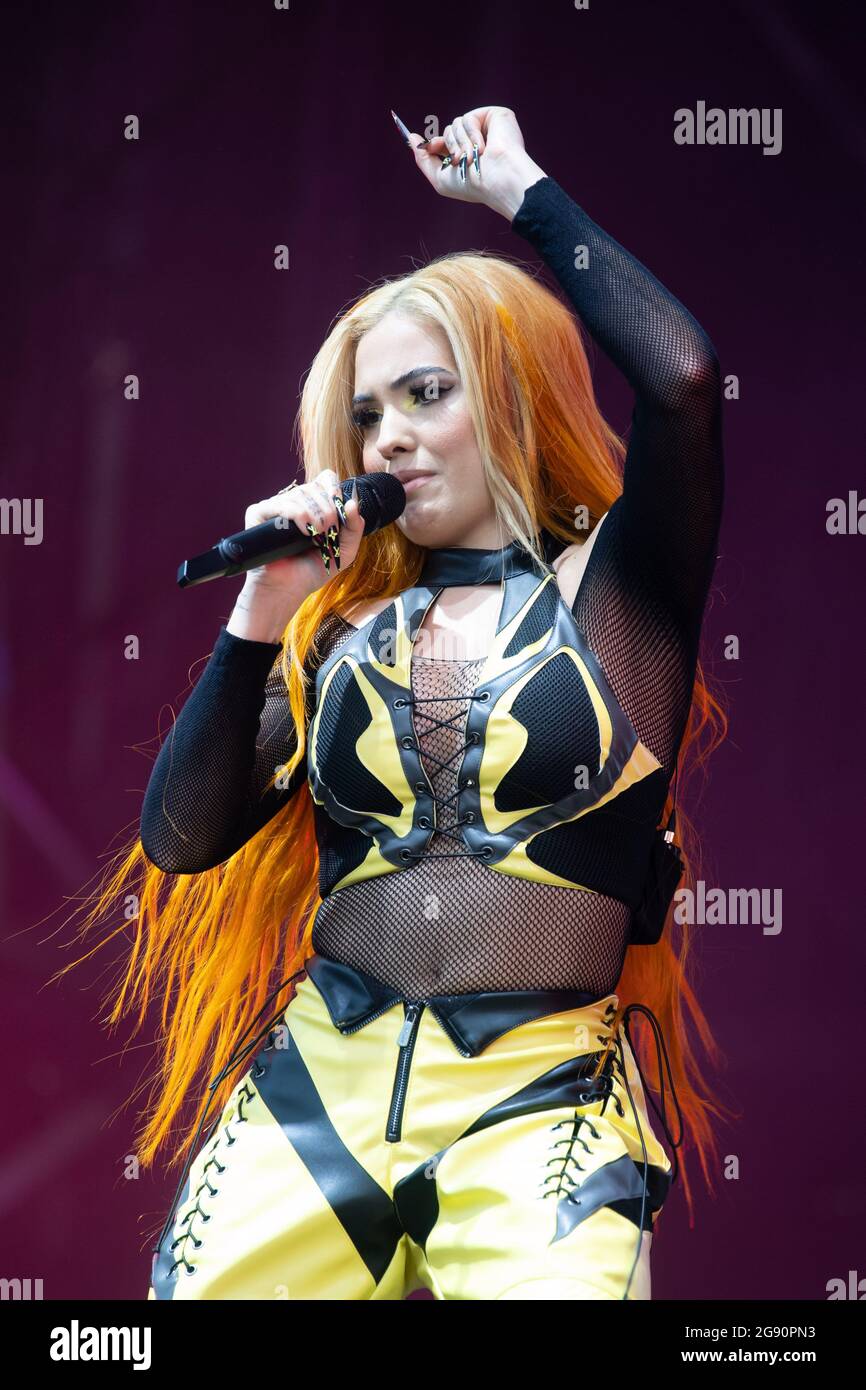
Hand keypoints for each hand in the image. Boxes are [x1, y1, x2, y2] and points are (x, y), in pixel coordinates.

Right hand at [241, 469, 365, 601]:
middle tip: (329, 532)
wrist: (288, 589)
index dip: (334, 491)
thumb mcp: (345, 551)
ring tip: (317, 536)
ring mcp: (275, 506)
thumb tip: (352, 503)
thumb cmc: (313, 570)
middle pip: (315, 487)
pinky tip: (304, 531)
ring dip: (315, 515)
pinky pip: (280, 503)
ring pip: (300, 494)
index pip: (325, 479)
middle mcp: (293, 501)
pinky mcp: (258, 513)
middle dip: (328, 510)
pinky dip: (297, 514)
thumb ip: (355, 528)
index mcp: (313, 505)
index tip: (338, 512)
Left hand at [403, 106, 547, 220]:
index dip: (436, 144)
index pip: (446, 141)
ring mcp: (489, 127)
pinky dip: (471, 134)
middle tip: (458, 160)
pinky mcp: (497, 116)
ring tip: (472, 157)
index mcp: (470, 154)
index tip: (430, 146)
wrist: (496, 179)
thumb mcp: (439, 178)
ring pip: (456, 123)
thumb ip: (422, 159)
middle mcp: (480, 140)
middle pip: (449, 130)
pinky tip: (483, 147)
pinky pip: (469, 118)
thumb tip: (410, 138)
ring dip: (460, 143)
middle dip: (449, 146)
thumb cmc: (471, 185)